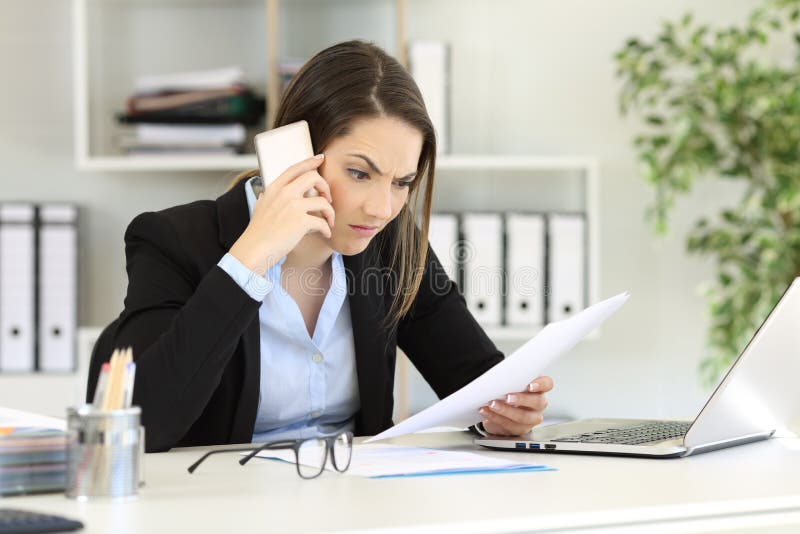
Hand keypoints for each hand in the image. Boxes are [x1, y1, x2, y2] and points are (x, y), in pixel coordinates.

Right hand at [229, 154, 334, 272]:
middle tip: (327, 199)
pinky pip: (322, 222)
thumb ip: (264, 199)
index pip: (295, 168)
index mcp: (274, 188)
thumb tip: (263, 195)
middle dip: (325, 187)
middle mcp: (284, 193)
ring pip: (323, 201)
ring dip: (330, 212)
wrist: (254, 250)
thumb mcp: (258, 209)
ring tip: (329, 221)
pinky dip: (326, 229)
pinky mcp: (301, 221)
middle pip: (314, 177)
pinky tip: (325, 234)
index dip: (310, 161)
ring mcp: (293, 206)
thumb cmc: (257, 233)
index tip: (321, 159)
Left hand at [478, 376, 553, 435]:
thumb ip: (510, 378)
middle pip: (537, 402)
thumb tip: (499, 375)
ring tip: (492, 404)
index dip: (541, 384)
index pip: (547, 384)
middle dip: (521, 399)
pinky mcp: (520, 429)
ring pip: (523, 417)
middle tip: (507, 397)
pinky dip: (495, 417)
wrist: (499, 408)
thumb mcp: (511, 382)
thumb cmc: (508, 391)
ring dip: (505, 411)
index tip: (530, 385)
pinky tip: (486, 411)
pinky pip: (509, 425)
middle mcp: (538, 404)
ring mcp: (531, 418)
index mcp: (539, 389)